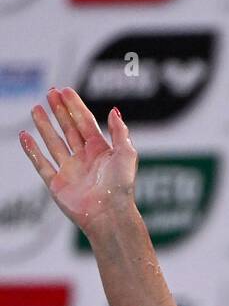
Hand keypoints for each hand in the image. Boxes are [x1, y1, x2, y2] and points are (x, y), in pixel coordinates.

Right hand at [19, 87, 137, 233]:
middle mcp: (84, 159)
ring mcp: (70, 171)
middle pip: (69, 129)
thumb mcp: (126, 155)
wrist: (110, 216)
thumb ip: (120, 132)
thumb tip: (114, 111)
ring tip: (36, 108)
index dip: (75, 106)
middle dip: (59, 111)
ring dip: (44, 126)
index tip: (65, 90)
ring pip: (54, 143)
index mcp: (101, 151)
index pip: (85, 122)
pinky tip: (25, 136)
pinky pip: (42, 164)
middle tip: (50, 92)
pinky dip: (32, 151)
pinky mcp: (58, 184)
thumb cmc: (121, 188)